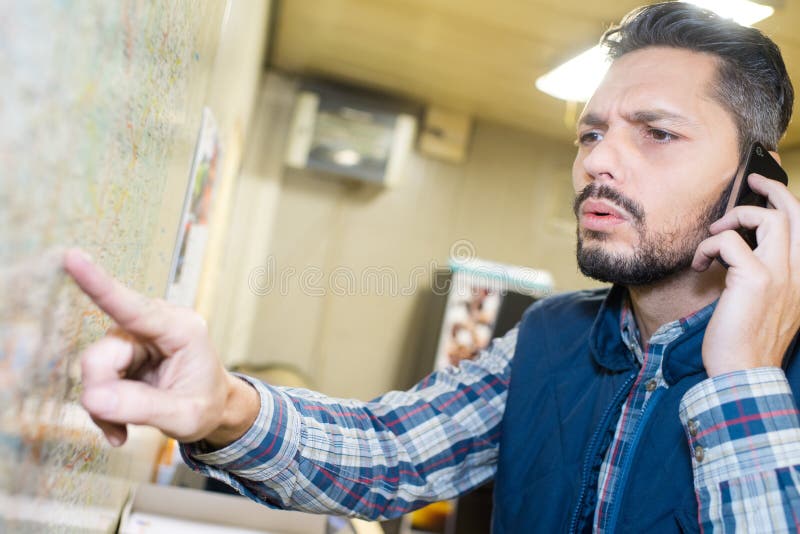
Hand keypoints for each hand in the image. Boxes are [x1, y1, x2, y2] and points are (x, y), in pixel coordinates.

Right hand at [63, 249, 258, 446]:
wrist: (213, 408)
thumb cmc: (206, 405)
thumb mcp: (185, 417)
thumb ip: (142, 407)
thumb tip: (92, 399)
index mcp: (181, 329)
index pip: (133, 308)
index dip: (98, 284)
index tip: (72, 257)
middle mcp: (154, 325)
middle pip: (102, 356)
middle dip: (104, 392)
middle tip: (120, 425)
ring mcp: (135, 337)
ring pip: (94, 369)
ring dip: (104, 406)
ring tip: (126, 427)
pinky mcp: (122, 352)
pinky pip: (96, 380)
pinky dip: (103, 408)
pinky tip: (119, 428)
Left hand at [693, 174, 799, 376]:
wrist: (745, 373)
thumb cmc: (747, 343)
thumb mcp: (767, 307)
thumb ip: (765, 279)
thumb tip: (741, 252)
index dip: (788, 205)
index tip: (766, 194)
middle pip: (796, 213)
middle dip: (773, 189)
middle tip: (751, 179)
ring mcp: (782, 274)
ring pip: (768, 218)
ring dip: (735, 217)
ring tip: (714, 234)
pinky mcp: (755, 278)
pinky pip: (729, 242)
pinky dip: (708, 247)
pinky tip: (699, 266)